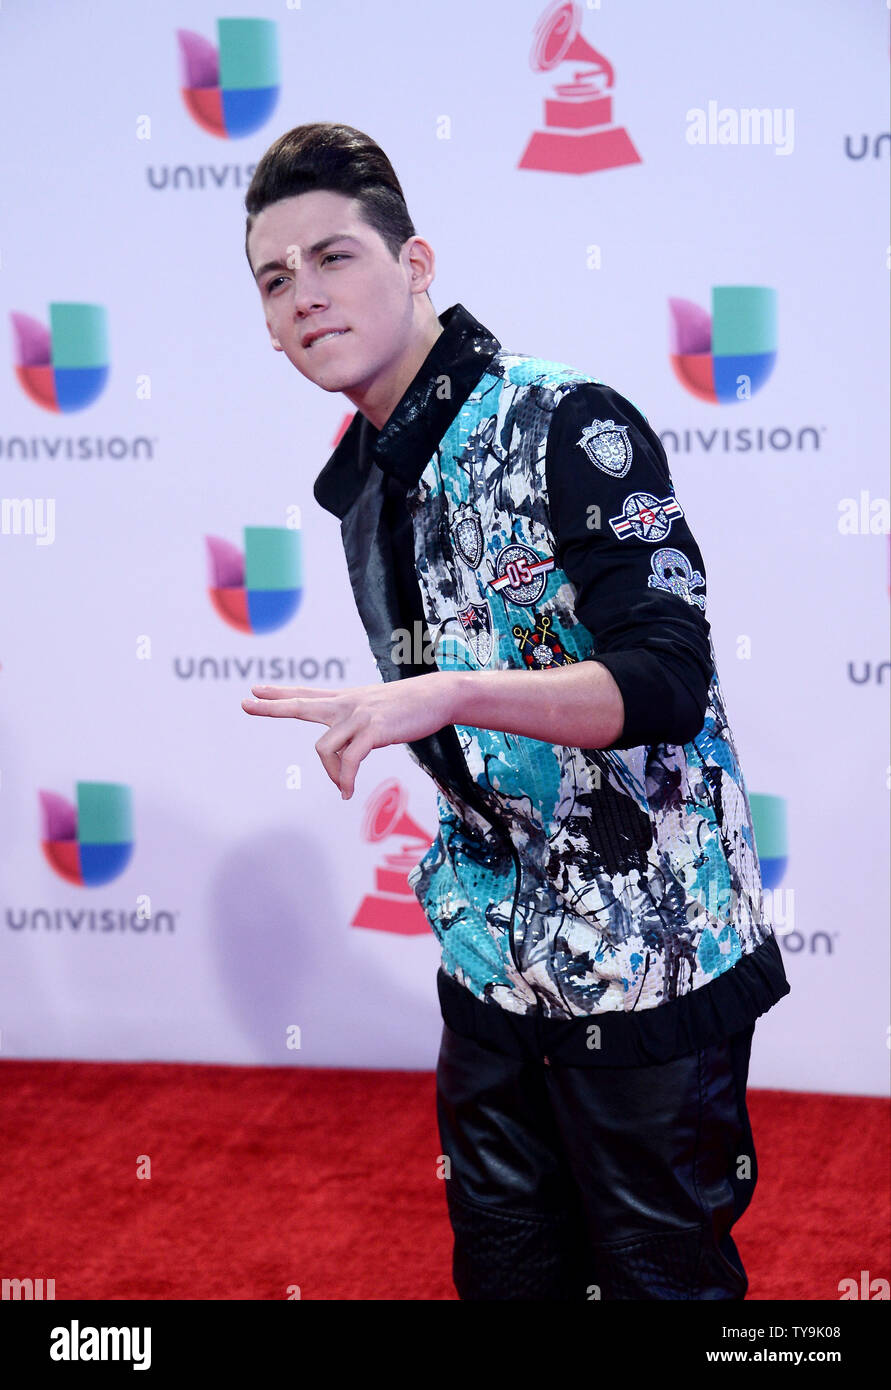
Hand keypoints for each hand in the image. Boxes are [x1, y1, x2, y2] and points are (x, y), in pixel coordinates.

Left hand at [241, 674, 459, 798]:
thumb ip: (357, 727)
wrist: (437, 697)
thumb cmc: (410, 707)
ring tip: (343, 788)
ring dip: (332, 774)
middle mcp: (346, 704)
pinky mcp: (373, 731)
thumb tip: (347, 749)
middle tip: (245, 703)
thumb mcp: (377, 712)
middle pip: (301, 704)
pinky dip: (345, 780)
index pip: (306, 694)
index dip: (280, 693)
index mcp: (345, 700)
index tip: (255, 690)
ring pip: (324, 748)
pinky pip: (349, 761)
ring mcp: (358, 716)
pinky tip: (347, 793)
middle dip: (272, 706)